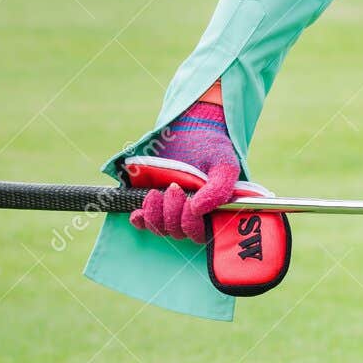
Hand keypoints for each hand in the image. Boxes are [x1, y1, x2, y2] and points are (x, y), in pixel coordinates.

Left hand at [126, 98, 239, 242]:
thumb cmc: (213, 148)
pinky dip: (140, 219)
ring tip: (156, 192)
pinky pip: (143, 222)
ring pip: (160, 229)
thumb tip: (198, 209)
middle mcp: (191, 215)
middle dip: (172, 214)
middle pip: (177, 233)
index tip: (189, 202)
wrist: (194, 127)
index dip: (191, 224)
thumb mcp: (223, 166)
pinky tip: (139, 211)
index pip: (199, 234)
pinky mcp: (154, 201)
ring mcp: (171, 209)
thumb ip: (219, 189)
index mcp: (211, 212)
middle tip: (173, 188)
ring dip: (155, 215)